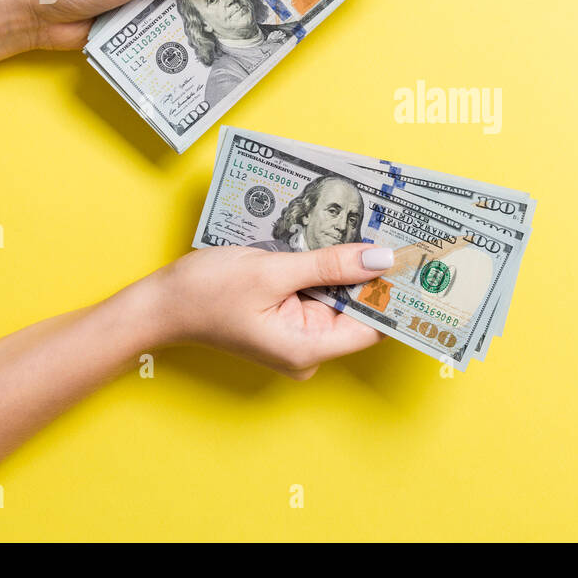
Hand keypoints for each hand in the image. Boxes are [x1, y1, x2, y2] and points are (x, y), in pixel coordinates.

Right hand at [142, 243, 393, 378]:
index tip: (419, 263)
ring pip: (338, 298)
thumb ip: (329, 264)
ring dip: (347, 266)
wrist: (158, 303)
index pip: (374, 325)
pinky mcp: (285, 320)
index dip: (396, 293)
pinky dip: (325, 269)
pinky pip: (317, 294)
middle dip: (373, 272)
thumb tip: (381, 258)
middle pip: (357, 309)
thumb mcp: (272, 270)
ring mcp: (296, 336)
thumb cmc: (205, 292)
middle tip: (401, 232)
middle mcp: (308, 350)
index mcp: (308, 348)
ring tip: (371, 228)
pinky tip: (333, 241)